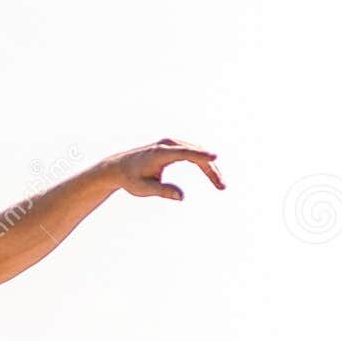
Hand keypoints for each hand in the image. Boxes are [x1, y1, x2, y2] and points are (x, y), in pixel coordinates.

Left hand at [107, 138, 224, 200]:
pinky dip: (203, 163)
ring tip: (220, 185)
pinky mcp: (174, 147)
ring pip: (197, 153)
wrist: (119, 167)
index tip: (215, 157)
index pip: (185, 153)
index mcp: (160, 153)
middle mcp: (168, 144)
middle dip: (211, 170)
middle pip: (196, 154)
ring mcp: (172, 143)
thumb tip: (182, 196)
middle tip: (222, 187)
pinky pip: (193, 154)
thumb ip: (162, 191)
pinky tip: (211, 175)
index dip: (201, 155)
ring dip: (210, 168)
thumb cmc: (131, 179)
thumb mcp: (143, 189)